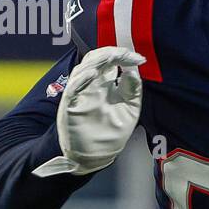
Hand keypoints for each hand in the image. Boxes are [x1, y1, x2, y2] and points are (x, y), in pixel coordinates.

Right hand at [32, 47, 144, 177]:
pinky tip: (93, 73)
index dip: (123, 56)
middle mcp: (90, 86)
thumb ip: (132, 90)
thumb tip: (134, 69)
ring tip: (113, 56)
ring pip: (83, 69)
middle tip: (127, 54)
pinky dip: (81, 79)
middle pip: (95, 60)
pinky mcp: (70, 106)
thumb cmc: (111, 133)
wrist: (97, 156)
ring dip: (98, 61)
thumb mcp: (129, 109)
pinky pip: (72, 89)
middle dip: (111, 53)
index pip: (110, 62)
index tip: (139, 58)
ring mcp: (79, 95)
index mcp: (104, 85)